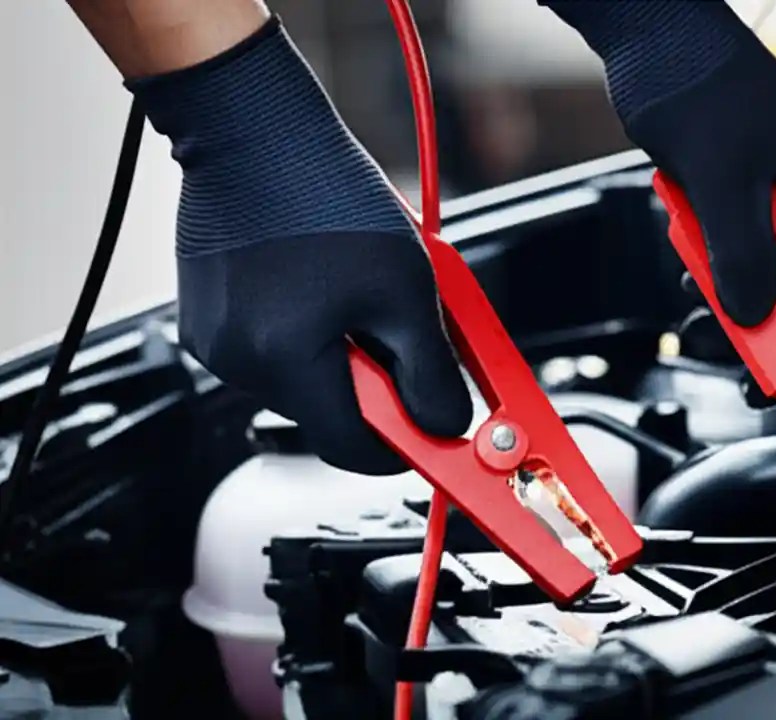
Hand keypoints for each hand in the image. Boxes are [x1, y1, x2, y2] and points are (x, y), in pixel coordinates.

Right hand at [128, 17, 472, 474]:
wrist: (253, 130)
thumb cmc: (325, 195)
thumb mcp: (407, 289)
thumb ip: (431, 372)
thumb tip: (446, 426)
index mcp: (286, 362)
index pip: (354, 450)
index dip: (403, 444)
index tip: (431, 429)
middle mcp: (239, 364)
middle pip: (328, 414)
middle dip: (374, 384)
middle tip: (398, 329)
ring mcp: (215, 344)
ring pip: (303, 383)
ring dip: (340, 353)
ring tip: (352, 288)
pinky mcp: (205, 322)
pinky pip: (272, 351)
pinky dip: (306, 332)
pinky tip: (316, 281)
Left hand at [618, 12, 775, 366]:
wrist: (649, 35)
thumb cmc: (695, 78)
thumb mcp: (719, 175)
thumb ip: (740, 252)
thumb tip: (755, 317)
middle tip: (765, 377)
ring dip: (748, 306)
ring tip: (710, 323)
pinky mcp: (742, 196)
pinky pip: (743, 256)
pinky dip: (721, 276)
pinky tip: (693, 275)